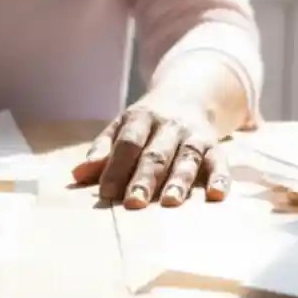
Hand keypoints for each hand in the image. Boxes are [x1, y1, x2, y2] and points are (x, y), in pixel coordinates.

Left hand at [71, 95, 230, 208]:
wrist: (189, 95)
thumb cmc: (146, 123)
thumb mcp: (122, 127)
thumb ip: (102, 150)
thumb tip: (77, 175)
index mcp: (141, 118)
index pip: (127, 142)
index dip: (116, 167)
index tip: (106, 192)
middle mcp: (169, 125)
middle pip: (156, 152)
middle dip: (145, 177)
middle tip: (134, 202)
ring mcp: (193, 135)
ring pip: (187, 157)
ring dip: (179, 180)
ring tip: (170, 202)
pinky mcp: (215, 146)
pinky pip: (220, 161)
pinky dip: (221, 178)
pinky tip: (217, 196)